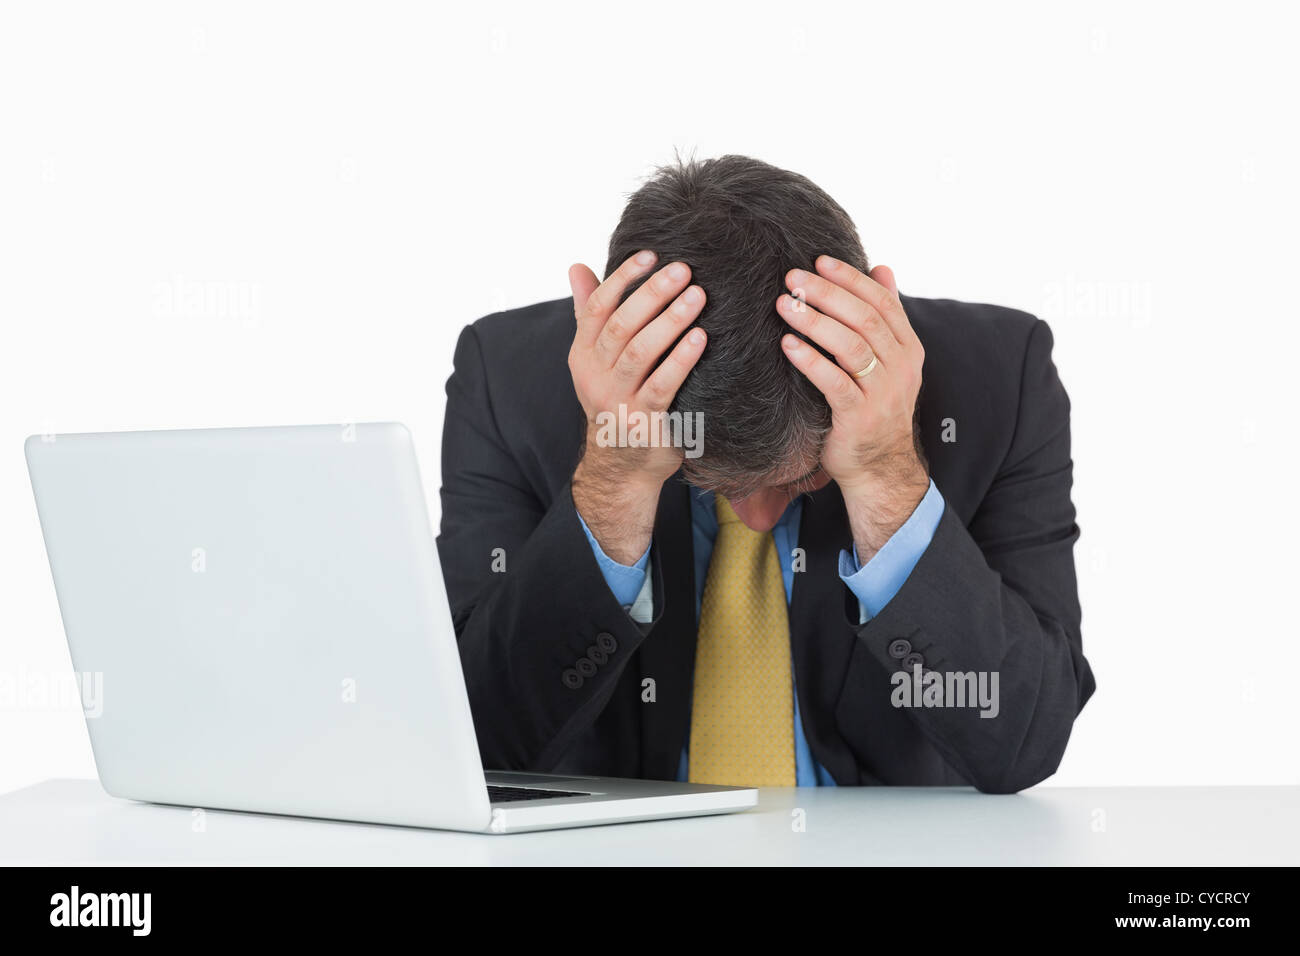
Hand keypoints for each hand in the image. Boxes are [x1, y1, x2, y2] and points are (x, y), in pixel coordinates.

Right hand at [567, 251, 707, 562]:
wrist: (623, 464)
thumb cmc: (618, 400)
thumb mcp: (597, 360)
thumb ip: (588, 313)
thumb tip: (577, 267)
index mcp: (582, 355)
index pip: (597, 308)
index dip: (622, 279)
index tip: (650, 254)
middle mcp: (594, 376)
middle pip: (620, 326)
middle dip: (652, 294)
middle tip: (683, 269)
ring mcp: (616, 401)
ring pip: (640, 353)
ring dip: (670, 321)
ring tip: (698, 296)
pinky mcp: (643, 423)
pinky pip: (662, 386)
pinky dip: (681, 360)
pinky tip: (700, 338)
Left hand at [776, 255, 929, 561]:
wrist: (878, 468)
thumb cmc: (873, 408)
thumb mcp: (887, 361)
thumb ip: (885, 317)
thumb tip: (883, 268)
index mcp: (907, 348)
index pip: (882, 301)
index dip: (851, 278)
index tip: (819, 260)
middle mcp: (900, 367)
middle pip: (865, 319)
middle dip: (827, 293)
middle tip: (792, 277)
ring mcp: (882, 393)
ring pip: (851, 346)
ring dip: (814, 322)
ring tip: (783, 305)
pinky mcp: (859, 417)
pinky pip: (835, 383)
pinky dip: (811, 361)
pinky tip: (788, 345)